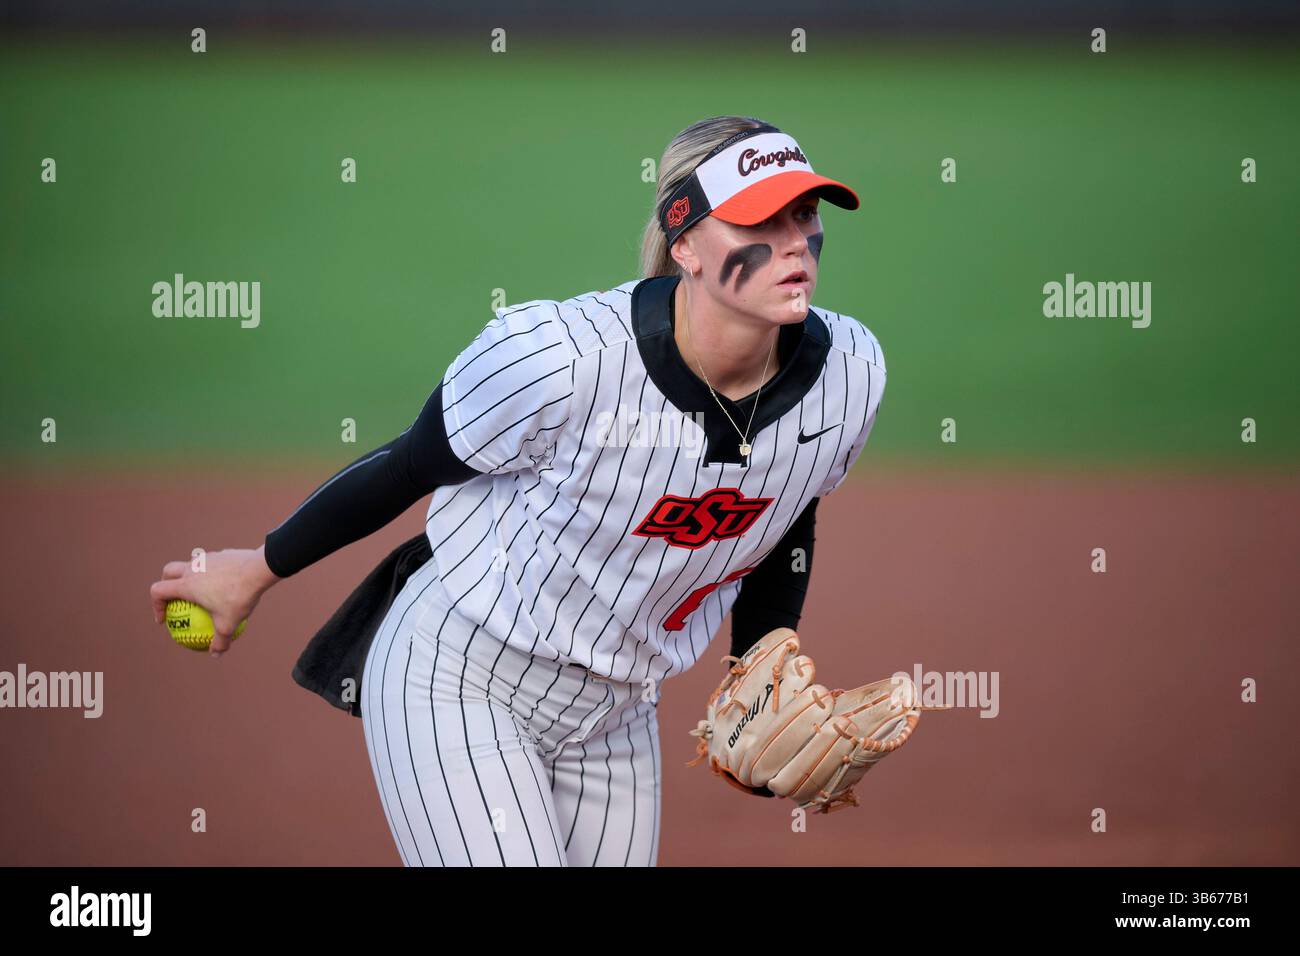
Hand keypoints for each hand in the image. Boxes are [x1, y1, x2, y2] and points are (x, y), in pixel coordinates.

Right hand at [149, 547, 280, 656]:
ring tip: (202, 592)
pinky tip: (225, 584)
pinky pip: (211, 564)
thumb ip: (220, 641)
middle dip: (166, 584)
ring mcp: (207, 558)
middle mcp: (193, 568)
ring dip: (190, 577)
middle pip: (168, 572)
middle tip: (174, 599)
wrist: (259, 568)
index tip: (164, 619)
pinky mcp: (222, 554)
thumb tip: (215, 654)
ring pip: (190, 565)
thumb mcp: (229, 624)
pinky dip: (211, 573)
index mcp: (187, 584)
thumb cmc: (239, 596)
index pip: (158, 591)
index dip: (156, 605)